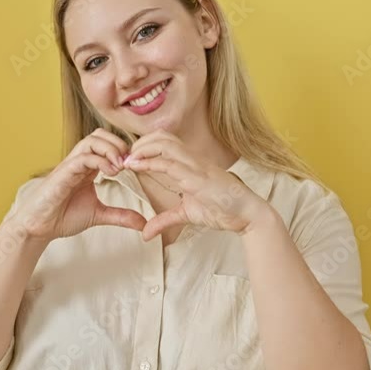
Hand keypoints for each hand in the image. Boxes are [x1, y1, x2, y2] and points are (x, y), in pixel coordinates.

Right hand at [15, 128, 146, 240]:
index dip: (123, 149)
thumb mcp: (99, 214)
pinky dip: (100, 161)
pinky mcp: (62, 173)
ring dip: (110, 150)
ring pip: (91, 141)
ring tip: (120, 168)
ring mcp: (70, 165)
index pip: (107, 143)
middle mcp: (79, 161)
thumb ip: (121, 215)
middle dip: (118, 144)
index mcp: (88, 167)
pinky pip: (82, 157)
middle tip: (129, 163)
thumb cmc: (63, 217)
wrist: (39, 227)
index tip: (135, 166)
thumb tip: (143, 224)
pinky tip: (110, 173)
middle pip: (100, 134)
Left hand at [122, 129, 270, 240]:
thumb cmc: (222, 210)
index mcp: (190, 164)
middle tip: (124, 157)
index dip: (145, 146)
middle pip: (161, 136)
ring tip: (127, 159)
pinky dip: (149, 162)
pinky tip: (135, 166)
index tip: (128, 158)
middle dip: (139, 143)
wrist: (246, 215)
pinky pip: (169, 163)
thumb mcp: (186, 215)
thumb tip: (146, 234)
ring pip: (163, 143)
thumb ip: (165, 220)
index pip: (164, 143)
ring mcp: (195, 165)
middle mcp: (192, 159)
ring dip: (141, 148)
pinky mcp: (197, 176)